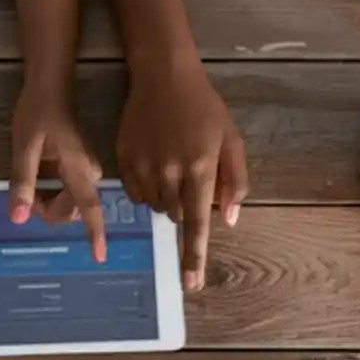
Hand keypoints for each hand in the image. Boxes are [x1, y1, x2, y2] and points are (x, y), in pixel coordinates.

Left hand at [9, 84, 106, 262]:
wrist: (50, 89)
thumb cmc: (37, 114)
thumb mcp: (23, 148)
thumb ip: (22, 183)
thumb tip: (16, 219)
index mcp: (78, 170)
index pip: (89, 208)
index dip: (94, 234)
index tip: (99, 257)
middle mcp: (90, 175)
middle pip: (69, 211)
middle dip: (43, 208)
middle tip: (23, 186)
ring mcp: (89, 172)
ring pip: (68, 204)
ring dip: (46, 200)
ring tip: (30, 177)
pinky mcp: (83, 170)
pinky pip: (68, 194)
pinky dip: (50, 192)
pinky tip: (40, 173)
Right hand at [118, 59, 248, 291]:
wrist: (164, 76)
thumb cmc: (205, 108)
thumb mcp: (231, 141)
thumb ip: (235, 183)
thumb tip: (228, 221)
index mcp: (200, 169)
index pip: (197, 224)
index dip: (194, 257)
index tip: (191, 284)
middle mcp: (170, 173)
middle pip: (176, 217)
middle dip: (185, 208)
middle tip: (190, 177)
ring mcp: (143, 167)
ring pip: (155, 207)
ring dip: (166, 199)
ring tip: (172, 167)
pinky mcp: (123, 160)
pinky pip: (134, 194)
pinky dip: (146, 190)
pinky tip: (153, 165)